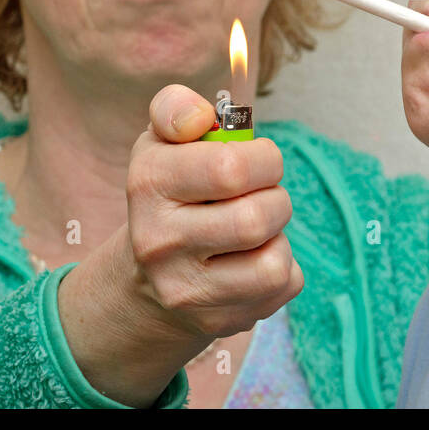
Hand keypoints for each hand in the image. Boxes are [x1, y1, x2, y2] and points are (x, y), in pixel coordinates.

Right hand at [125, 84, 303, 340]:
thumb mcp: (162, 142)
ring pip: (274, 260)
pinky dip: (282, 266)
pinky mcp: (215, 320)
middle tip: (259, 194)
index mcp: (148, 183)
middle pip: (258, 217)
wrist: (145, 279)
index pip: (231, 167)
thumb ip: (176, 109)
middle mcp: (158, 241)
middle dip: (274, 197)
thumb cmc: (170, 193)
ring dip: (278, 235)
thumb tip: (200, 116)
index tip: (254, 160)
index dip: (263, 158)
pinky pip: (283, 285)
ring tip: (255, 228)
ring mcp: (185, 289)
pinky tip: (251, 260)